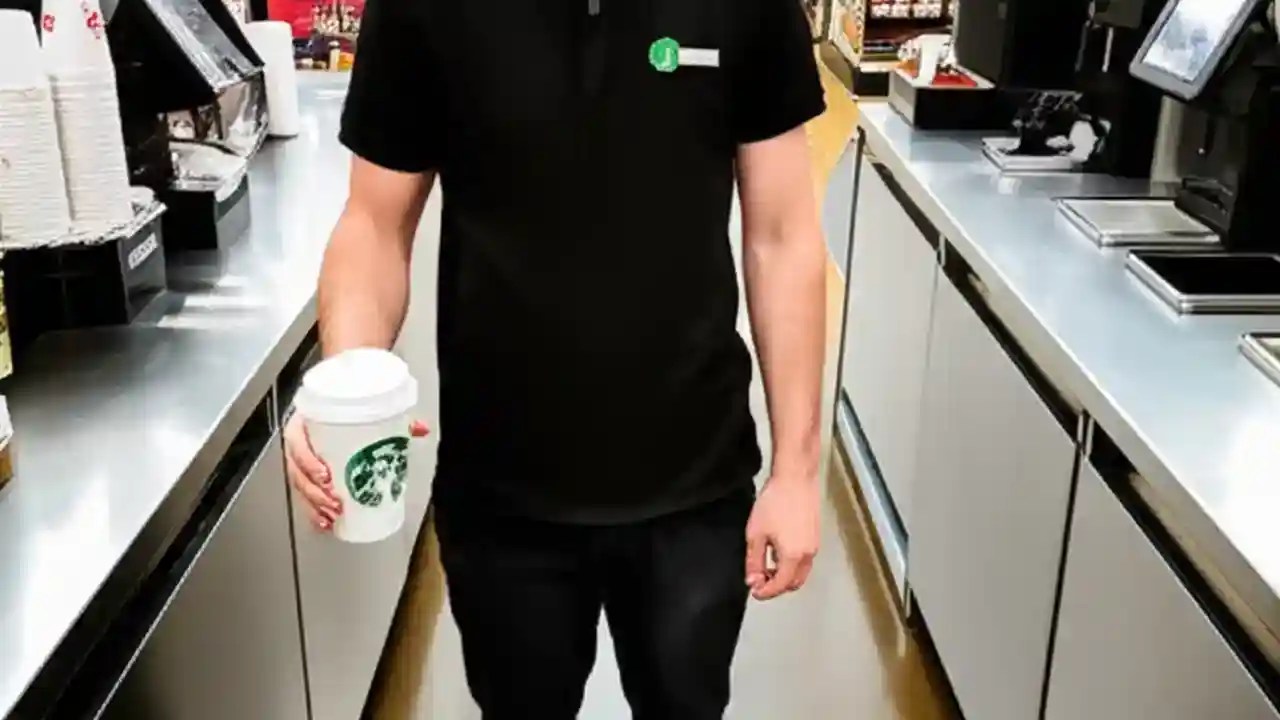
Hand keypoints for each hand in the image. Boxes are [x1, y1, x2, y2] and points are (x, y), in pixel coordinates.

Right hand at [284, 412, 428, 531]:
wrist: (341, 399)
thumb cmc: (347, 407)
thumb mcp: (368, 409)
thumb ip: (393, 417)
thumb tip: (420, 428)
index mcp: (306, 422)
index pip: (297, 442)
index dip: (307, 461)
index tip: (325, 475)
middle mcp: (301, 442)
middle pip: (297, 470)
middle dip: (314, 491)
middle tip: (334, 501)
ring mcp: (302, 460)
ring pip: (301, 486)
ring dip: (315, 504)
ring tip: (333, 514)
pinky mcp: (308, 476)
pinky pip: (305, 495)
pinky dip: (313, 511)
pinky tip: (324, 522)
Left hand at [745, 474, 820, 599]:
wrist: (795, 478)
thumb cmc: (774, 503)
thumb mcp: (756, 533)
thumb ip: (754, 561)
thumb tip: (752, 581)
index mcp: (793, 557)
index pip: (780, 586)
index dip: (765, 592)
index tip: (754, 590)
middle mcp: (808, 555)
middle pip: (794, 583)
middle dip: (777, 586)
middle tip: (759, 580)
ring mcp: (814, 545)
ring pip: (801, 572)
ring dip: (785, 575)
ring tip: (766, 565)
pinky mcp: (815, 536)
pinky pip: (805, 560)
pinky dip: (792, 564)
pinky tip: (777, 551)